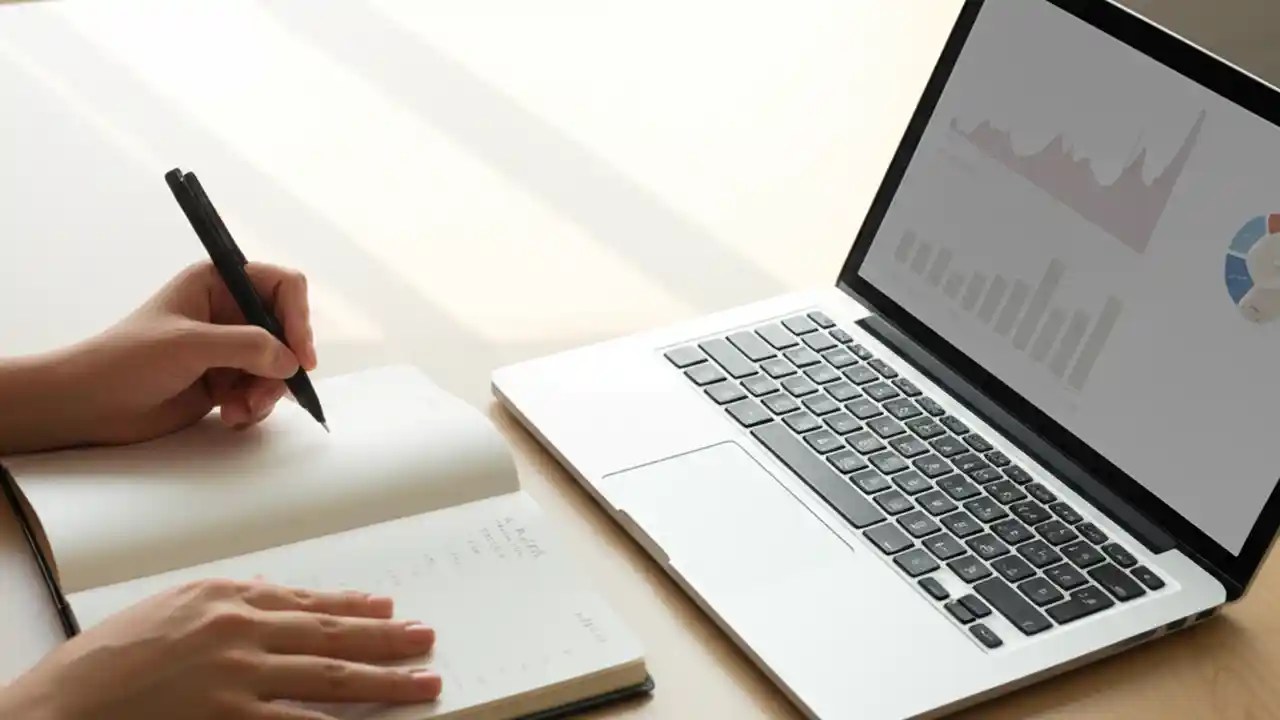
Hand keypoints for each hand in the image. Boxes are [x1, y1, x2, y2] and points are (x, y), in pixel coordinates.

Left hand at [0, 261, 316, 452]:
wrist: (89, 405)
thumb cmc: (127, 360)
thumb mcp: (190, 345)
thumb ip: (247, 346)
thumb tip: (291, 362)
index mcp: (218, 284)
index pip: (282, 287)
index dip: (298, 318)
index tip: (300, 356)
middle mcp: (228, 313)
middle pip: (285, 333)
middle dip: (281, 367)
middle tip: (266, 394)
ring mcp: (227, 349)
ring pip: (276, 368)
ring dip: (266, 393)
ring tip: (241, 411)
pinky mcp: (223, 382)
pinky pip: (259, 391)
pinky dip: (253, 407)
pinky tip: (230, 417)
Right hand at [0, 579, 440, 719]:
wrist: (64, 705)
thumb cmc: (110, 660)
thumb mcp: (171, 609)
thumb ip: (228, 600)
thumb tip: (272, 591)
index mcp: (226, 595)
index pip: (308, 601)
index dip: (355, 607)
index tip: (389, 609)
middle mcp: (241, 628)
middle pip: (333, 635)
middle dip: (386, 639)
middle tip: (425, 638)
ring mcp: (240, 675)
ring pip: (331, 677)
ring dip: (384, 681)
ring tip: (422, 681)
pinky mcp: (233, 718)